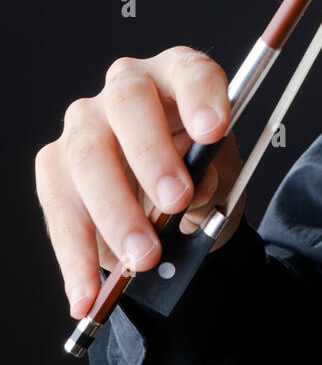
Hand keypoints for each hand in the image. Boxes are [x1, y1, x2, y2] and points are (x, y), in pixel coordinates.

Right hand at [35, 47, 242, 320]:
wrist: (172, 209)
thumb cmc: (200, 176)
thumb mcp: (222, 179)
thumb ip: (215, 179)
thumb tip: (198, 186)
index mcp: (179, 75)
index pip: (192, 71)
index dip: (202, 96)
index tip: (213, 131)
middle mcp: (128, 86)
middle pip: (129, 103)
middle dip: (151, 154)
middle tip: (176, 201)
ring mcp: (86, 122)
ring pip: (87, 155)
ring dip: (115, 213)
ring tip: (142, 258)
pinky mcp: (55, 164)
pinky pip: (58, 206)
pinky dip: (75, 256)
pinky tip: (87, 293)